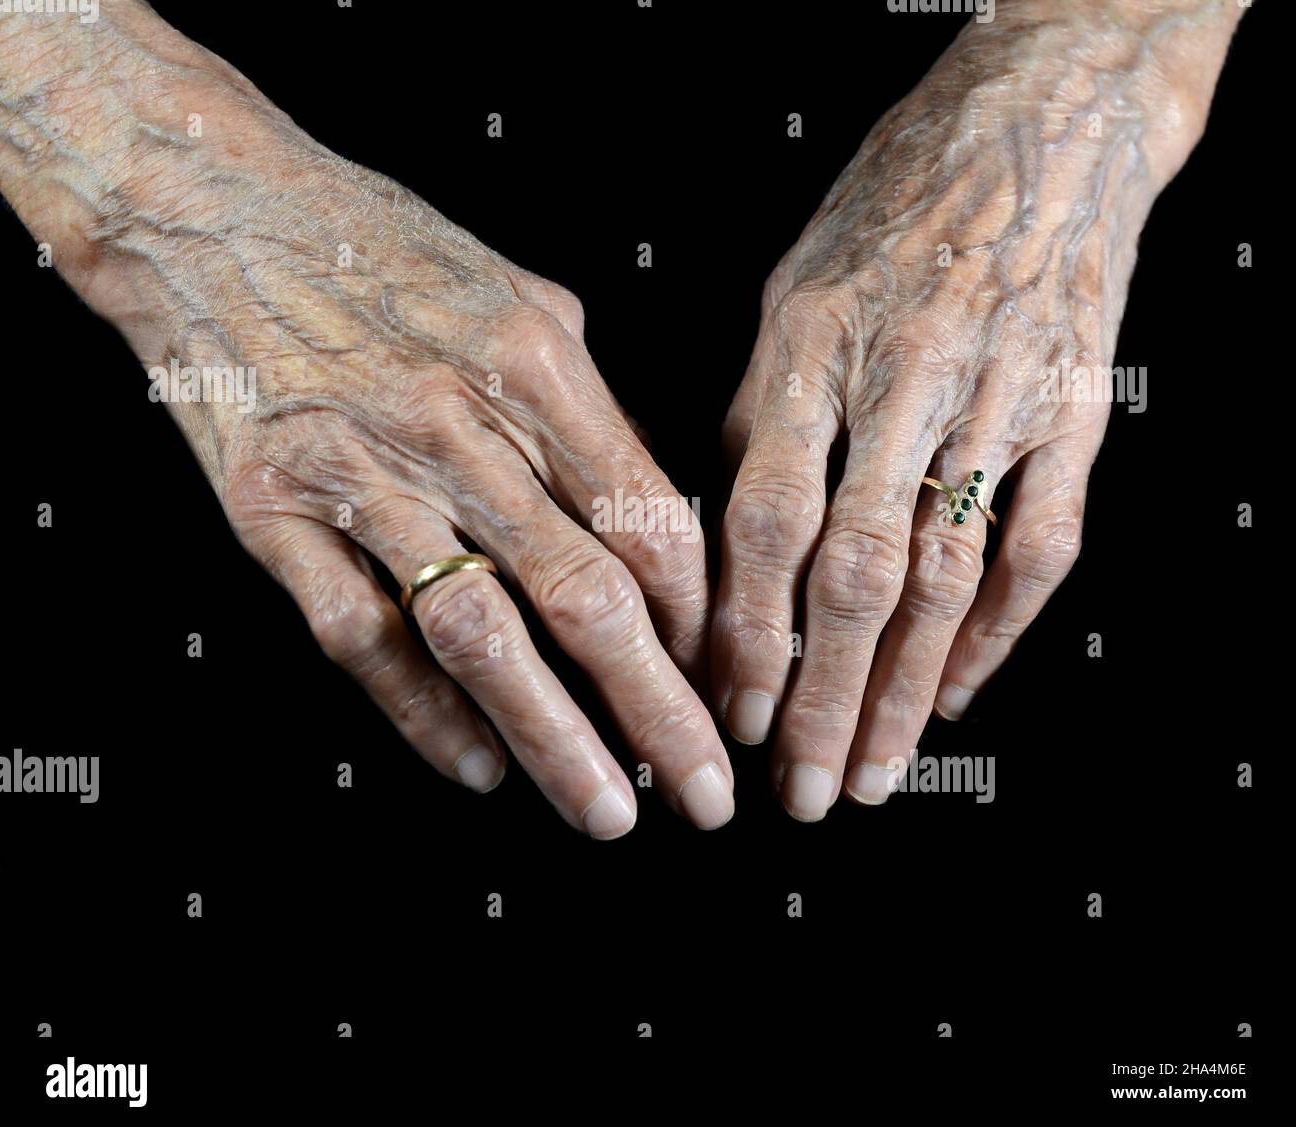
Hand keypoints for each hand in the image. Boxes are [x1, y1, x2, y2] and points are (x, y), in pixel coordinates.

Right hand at [0, 3, 733, 835]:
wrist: (214, 215)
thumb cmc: (382, 254)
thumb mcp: (519, 300)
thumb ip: (587, 412)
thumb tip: (650, 525)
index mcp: (534, 364)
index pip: (649, 522)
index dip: (699, 623)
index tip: (720, 682)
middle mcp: (455, 422)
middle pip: (584, 596)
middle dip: (658, 712)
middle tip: (701, 793)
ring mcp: (358, 472)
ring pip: (479, 634)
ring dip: (553, 737)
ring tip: (604, 808)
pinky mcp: (269, 513)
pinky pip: (362, 638)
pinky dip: (423, 715)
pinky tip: (478, 764)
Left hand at [713, 0, 1238, 816]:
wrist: (1040, 122)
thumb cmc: (899, 199)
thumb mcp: (791, 290)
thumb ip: (758, 417)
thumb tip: (730, 537)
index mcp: (808, 347)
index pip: (763, 522)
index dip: (744, 631)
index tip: (727, 709)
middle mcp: (902, 380)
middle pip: (856, 574)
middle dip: (825, 698)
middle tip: (802, 786)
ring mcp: (998, 399)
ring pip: (947, 579)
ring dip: (908, 691)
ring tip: (877, 769)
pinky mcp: (1074, 411)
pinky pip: (1041, 544)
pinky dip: (1001, 632)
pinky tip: (963, 690)